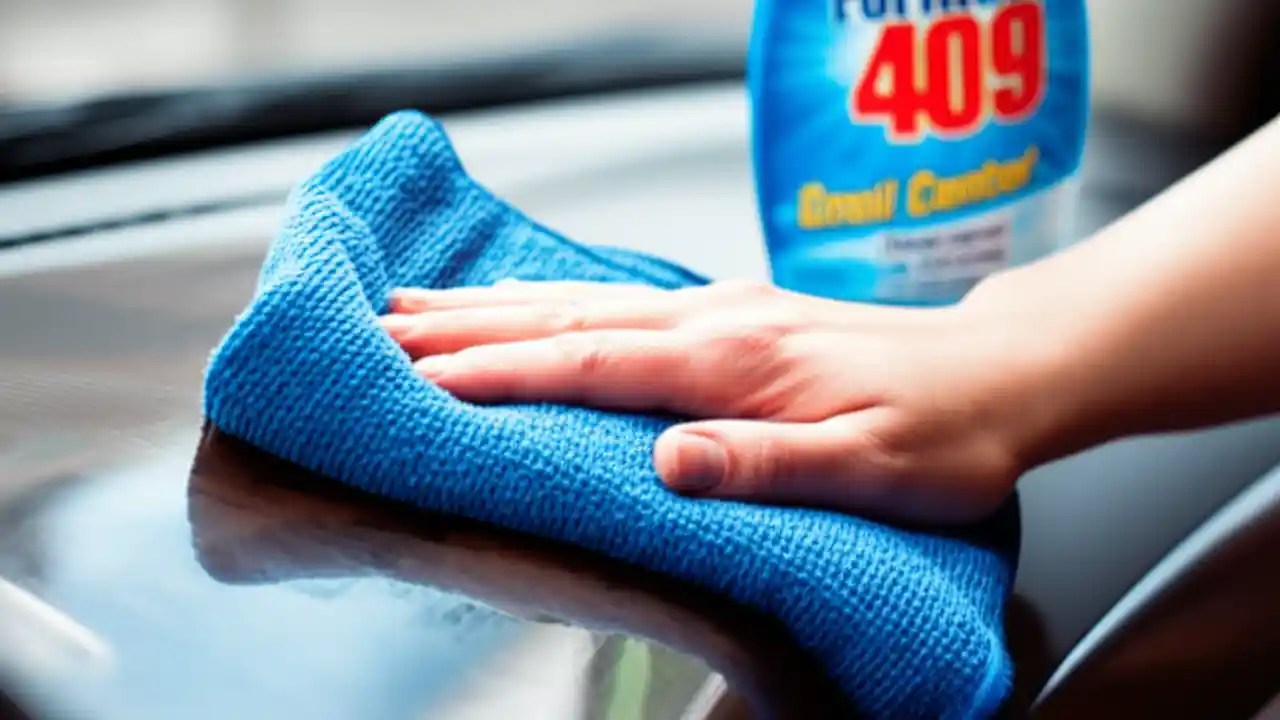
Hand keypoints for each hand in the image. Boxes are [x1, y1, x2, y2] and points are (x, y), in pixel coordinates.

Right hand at [379, 279, 1050, 523]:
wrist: (997, 376)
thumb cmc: (941, 432)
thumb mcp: (870, 470)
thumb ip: (766, 465)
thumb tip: (668, 461)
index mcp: (734, 360)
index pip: (591, 362)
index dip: (502, 372)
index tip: (421, 378)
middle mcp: (714, 321)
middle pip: (565, 317)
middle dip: (467, 327)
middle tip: (382, 331)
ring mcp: (720, 308)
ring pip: (582, 299)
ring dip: (496, 305)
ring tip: (422, 306)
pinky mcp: (732, 313)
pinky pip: (617, 298)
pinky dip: (553, 296)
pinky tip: (527, 298)